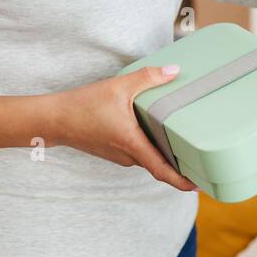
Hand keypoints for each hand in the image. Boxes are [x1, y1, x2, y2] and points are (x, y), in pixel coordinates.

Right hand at [54, 65, 197, 191]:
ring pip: (148, 158)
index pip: (162, 171)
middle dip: (180, 168)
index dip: (182, 181)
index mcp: (132, 144)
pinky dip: (152, 148)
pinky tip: (159, 134)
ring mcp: (120, 155)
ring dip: (165, 156)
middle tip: (202, 164)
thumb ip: (148, 78)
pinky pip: (138, 152)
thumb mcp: (118, 87)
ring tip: (186, 147)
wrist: (54, 119)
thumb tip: (174, 71)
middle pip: (159, 166)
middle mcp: (128, 155)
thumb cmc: (83, 106)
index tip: (199, 185)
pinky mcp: (114, 150)